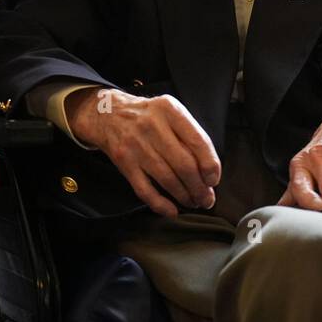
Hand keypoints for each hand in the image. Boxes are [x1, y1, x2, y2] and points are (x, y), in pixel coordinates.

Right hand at [67, 88, 220, 216]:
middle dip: (200, 188)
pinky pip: (145, 190)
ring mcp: (136, 145)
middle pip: (184, 165)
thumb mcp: (170, 112)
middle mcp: (153, 126)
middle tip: (207, 199)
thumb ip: (189, 134)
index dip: (211, 166)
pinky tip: (172, 211)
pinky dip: (161, 204)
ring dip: (184, 197)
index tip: (214, 180)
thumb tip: (209, 171)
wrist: (107, 114)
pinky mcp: (124, 162)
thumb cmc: (149, 116)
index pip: (198, 142)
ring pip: (167, 179)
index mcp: (170, 110)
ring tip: (193, 202)